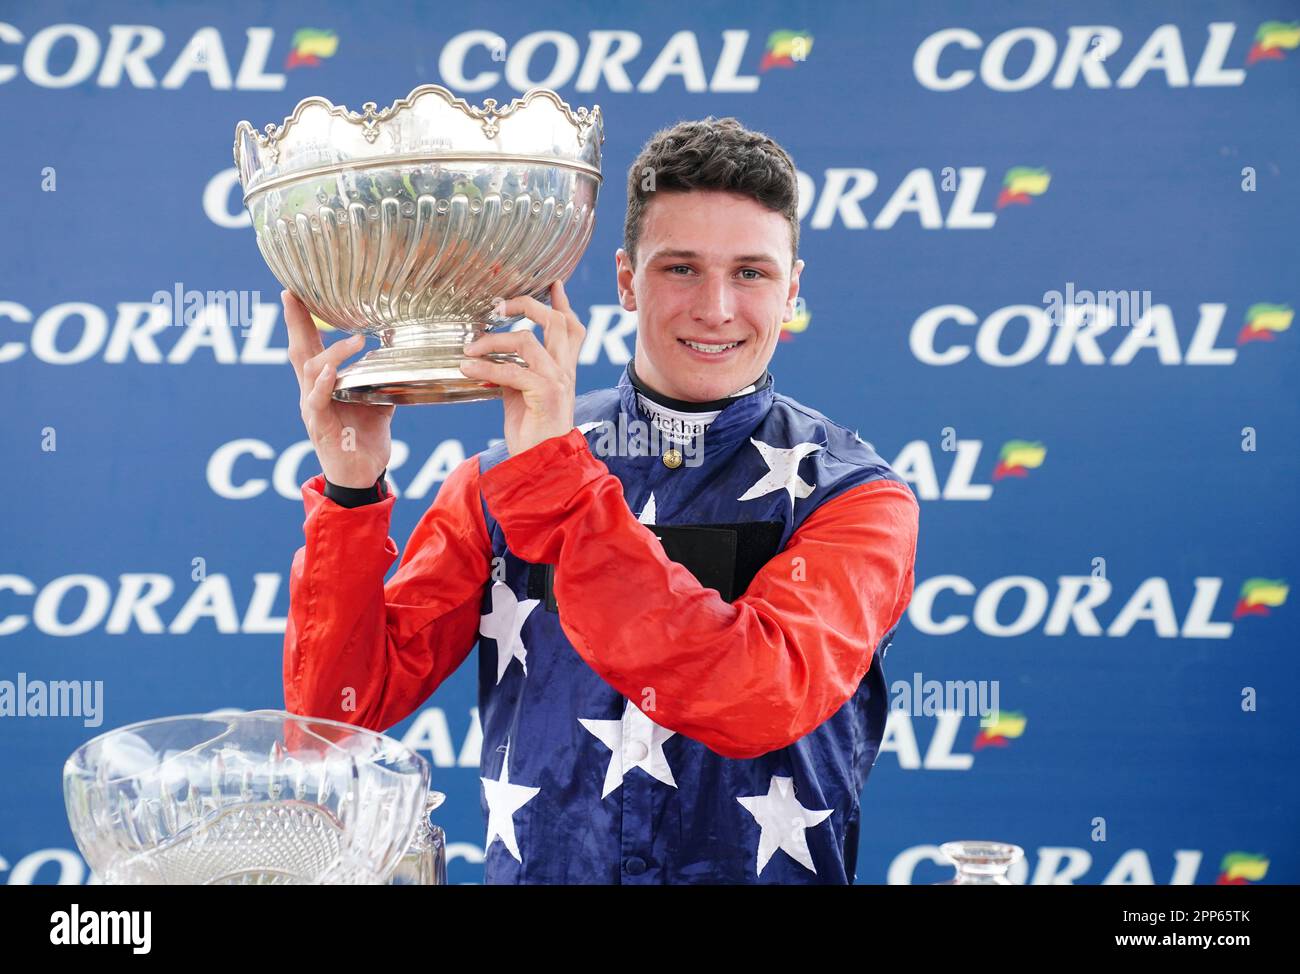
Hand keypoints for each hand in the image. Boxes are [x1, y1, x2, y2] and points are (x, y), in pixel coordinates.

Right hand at [283, 290, 394, 487]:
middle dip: (295, 322)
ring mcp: (312, 408)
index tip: (294, 291)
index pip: (308, 345)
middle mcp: (311, 392)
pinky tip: (331, 373)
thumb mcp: (378, 402)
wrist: (363, 474)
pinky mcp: (318, 427)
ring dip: (333, 354)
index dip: (301, 319)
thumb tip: (400, 359)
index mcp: (322, 383)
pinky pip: (316, 401)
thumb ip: (381, 380)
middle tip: (292, 295)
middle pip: (298, 350)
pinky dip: (323, 385)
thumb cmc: (365, 438)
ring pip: (311, 372)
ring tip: (355, 340)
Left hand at [459, 280, 584, 456]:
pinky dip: (486, 367)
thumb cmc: (531, 431)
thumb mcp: (522, 394)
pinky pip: (513, 370)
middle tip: (498, 307)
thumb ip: (516, 370)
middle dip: (526, 305)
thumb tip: (494, 354)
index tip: (553, 282)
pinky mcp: (546, 395)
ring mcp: (558, 382)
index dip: (562, 303)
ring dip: (493, 341)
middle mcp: (565, 371)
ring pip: (528, 340)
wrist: (542, 464)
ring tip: (470, 349)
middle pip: (556, 322)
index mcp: (563, 368)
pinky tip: (468, 368)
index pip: (571, 327)